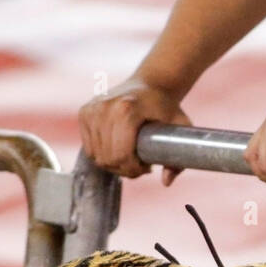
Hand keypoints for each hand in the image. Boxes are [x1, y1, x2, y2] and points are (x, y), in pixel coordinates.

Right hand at [78, 77, 192, 184]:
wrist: (150, 84)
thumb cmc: (166, 108)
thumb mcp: (181, 129)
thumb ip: (178, 158)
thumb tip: (166, 182)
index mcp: (126, 109)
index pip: (120, 154)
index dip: (133, 169)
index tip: (146, 167)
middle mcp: (105, 107)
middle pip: (108, 158)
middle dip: (124, 169)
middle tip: (139, 165)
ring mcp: (92, 109)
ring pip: (96, 156)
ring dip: (113, 164)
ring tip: (129, 157)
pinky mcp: (85, 112)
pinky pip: (89, 149)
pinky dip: (102, 156)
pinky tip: (117, 150)